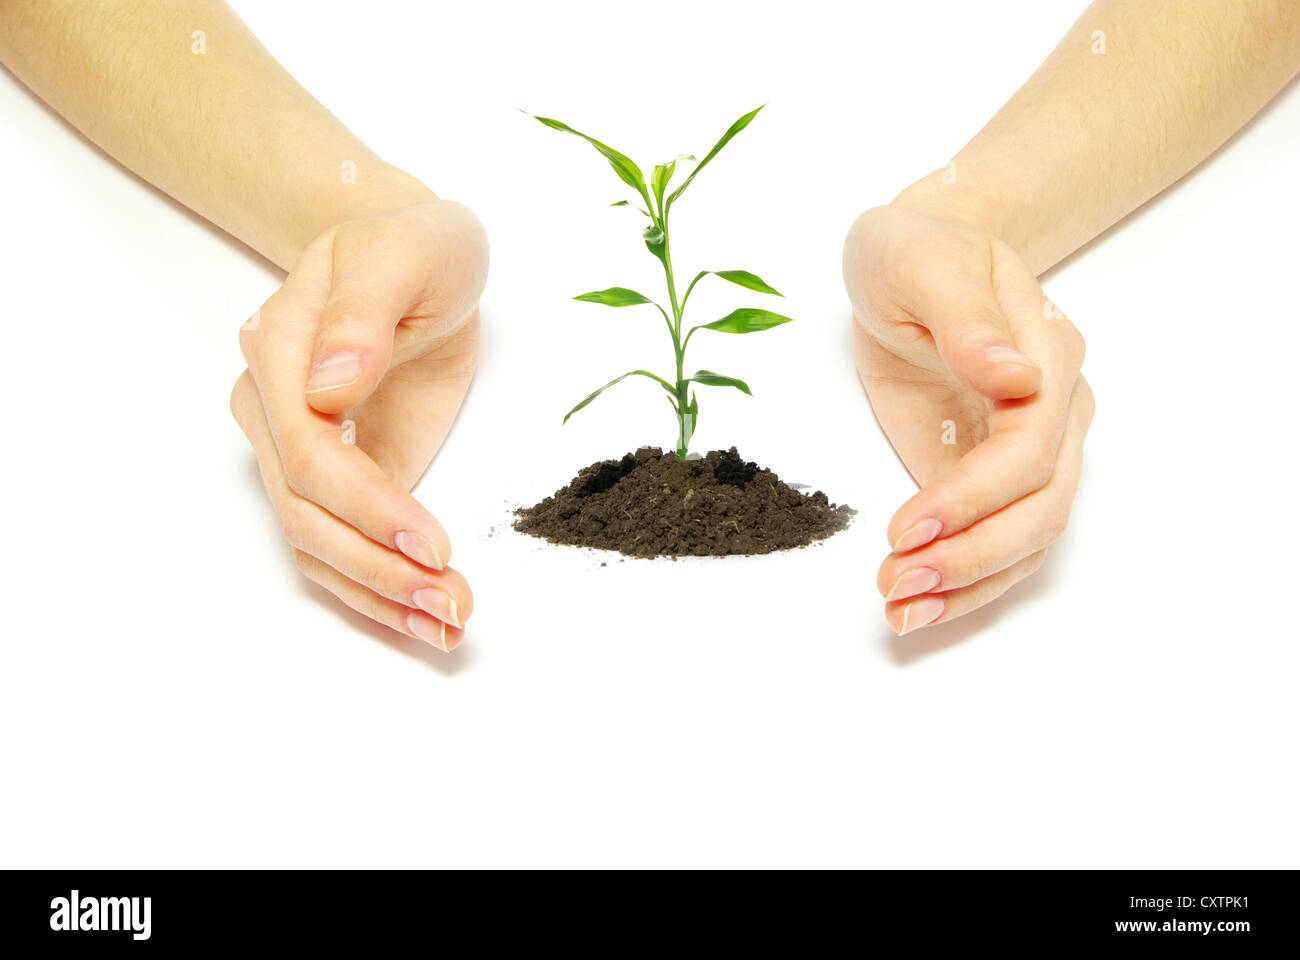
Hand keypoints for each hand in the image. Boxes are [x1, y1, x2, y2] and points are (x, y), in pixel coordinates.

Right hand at [231, 199, 487, 650]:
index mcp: (282, 354)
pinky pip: (338, 546)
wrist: (412, 259)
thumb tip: (329, 387)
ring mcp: (298, 450)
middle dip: (379, 568)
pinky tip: (424, 618)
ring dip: (379, 595)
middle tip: (452, 602)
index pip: (310, 452)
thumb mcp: (406, 252)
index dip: (369, 507)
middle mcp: (275, 410)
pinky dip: (376, 590)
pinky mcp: (338, 476)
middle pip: (307, 514)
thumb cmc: (412, 247)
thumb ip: (364, 313)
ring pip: (315, 544)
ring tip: (449, 623)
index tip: (434, 544)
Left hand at [843, 204, 1092, 634]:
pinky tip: (917, 611)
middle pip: (1040, 507)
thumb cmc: (916, 251)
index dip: (973, 496)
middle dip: (970, 555)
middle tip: (896, 582)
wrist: (913, 260)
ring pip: (1029, 539)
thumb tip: (1014, 377)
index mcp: (1047, 354)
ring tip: (900, 611)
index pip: (1029, 447)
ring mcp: (1032, 449)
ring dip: (968, 585)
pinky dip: (965, 585)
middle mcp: (1056, 410)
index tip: (906, 527)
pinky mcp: (991, 476)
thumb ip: (966, 319)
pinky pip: (998, 543)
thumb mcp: (922, 263)